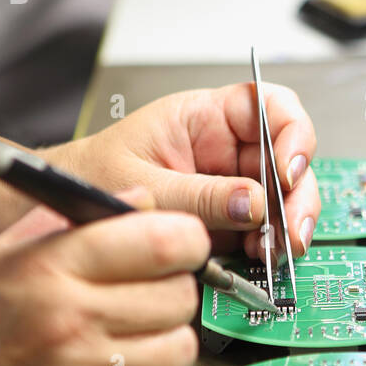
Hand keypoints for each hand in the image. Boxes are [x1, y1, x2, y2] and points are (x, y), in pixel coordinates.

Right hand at [0, 190, 205, 365]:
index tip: (179, 246)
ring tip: (132, 341)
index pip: (163, 240)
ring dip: (166, 343)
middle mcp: (74, 322)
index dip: (184, 240)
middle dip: (172, 291)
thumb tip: (136, 198)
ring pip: (180, 349)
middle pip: (180, 295)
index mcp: (50, 270)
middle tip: (146, 297)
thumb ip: (68, 223)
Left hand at [49, 84, 320, 259]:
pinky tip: (262, 258)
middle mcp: (228, 149)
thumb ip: (199, 195)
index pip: (270, 107)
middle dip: (298, 193)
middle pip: (290, 158)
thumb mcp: (143, 184)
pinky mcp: (230, 221)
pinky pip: (267, 229)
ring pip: (286, 197)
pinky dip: (272, 246)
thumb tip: (254, 205)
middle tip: (291, 228)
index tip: (288, 170)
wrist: (66, 216)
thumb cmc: (93, 177)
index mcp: (206, 119)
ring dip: (290, 224)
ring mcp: (234, 186)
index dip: (292, 134)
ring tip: (276, 249)